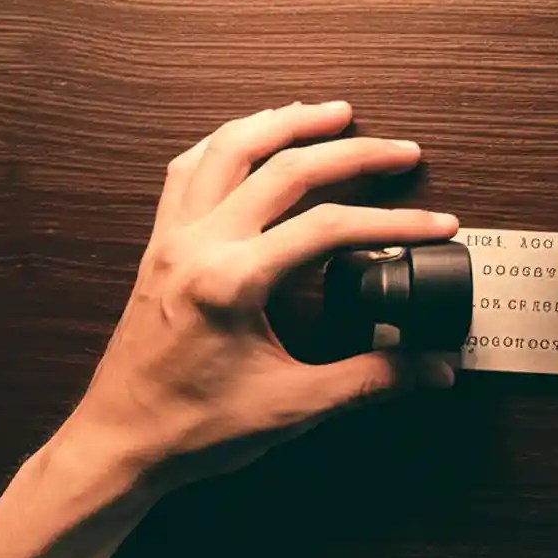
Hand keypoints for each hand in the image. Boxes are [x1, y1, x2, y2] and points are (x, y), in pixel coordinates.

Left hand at [55, 101, 457, 491]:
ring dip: (285, 123)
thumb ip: (370, 381)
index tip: (437, 224)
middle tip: (401, 150)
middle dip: (352, 152)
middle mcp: (197, 245)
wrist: (119, 443)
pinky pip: (188, 169)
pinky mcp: (160, 245)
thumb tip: (433, 369)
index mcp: (229, 281)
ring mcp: (172, 239)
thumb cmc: (191, 429)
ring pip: (228, 148)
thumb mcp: (293, 407)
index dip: (393, 224)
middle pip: (284, 168)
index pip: (327, 228)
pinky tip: (253, 136)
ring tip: (333, 114)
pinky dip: (227, 141)